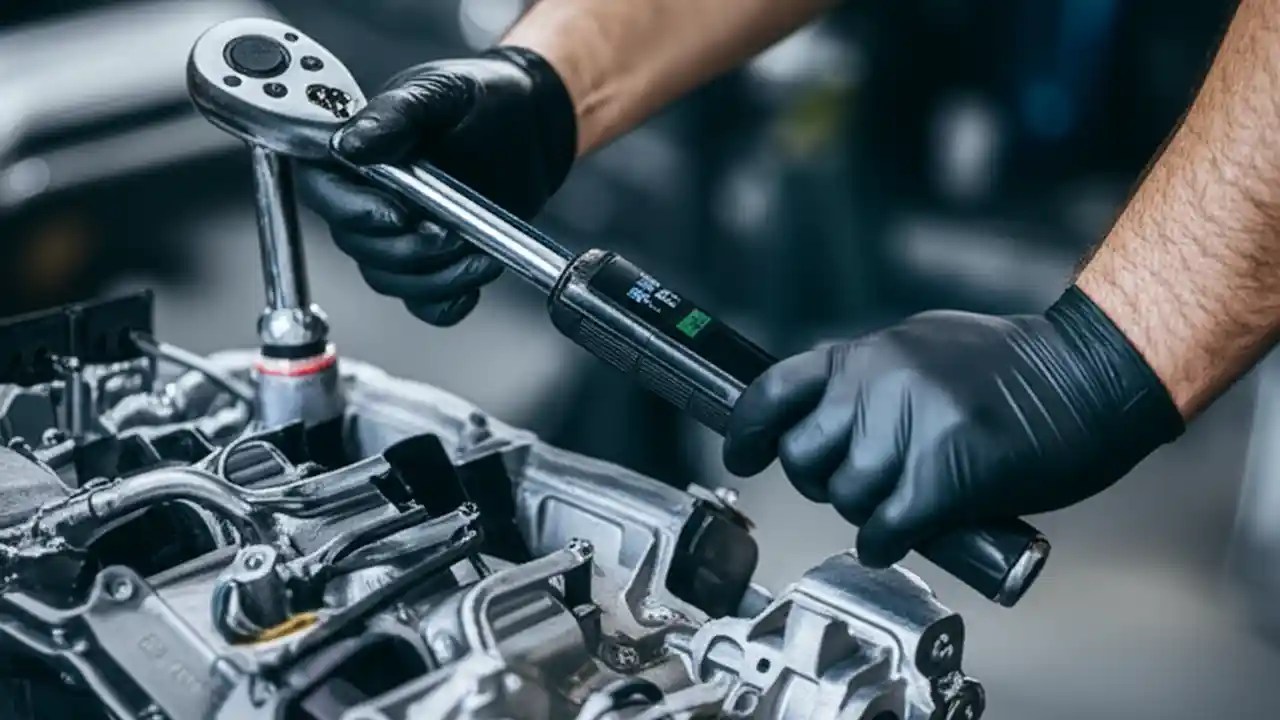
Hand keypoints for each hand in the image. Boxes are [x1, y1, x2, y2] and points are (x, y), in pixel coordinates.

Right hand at [297, 47, 576, 325]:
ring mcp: (400, 234)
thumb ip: (394, 114)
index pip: (320, 191)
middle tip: (449, 231)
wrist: (535, 123)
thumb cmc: (482, 97)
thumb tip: (349, 144)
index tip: (397, 214)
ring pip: (390, 278)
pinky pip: (427, 303)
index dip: (351, 211)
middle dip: (406, 248)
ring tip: (477, 251)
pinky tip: (475, 273)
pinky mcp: (435, 262)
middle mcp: (368, 198)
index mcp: (354, 153)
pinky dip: (449, 300)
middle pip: (357, 245)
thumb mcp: (440, 93)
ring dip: (435, 275)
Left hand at [723, 287, 1184, 568]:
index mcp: (866, 354)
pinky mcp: (940, 476)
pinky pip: (884, 528)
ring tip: (893, 507)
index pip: (775, 390)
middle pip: (804, 456)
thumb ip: (868, 377)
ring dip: (862, 514)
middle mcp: (876, 385)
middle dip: (818, 481)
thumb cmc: (1012, 368)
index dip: (748, 430)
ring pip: (845, 496)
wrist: (1086, 376)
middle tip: (850, 486)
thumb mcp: (922, 346)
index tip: (743, 453)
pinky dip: (885, 543)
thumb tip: (828, 413)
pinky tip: (898, 539)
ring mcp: (907, 429)